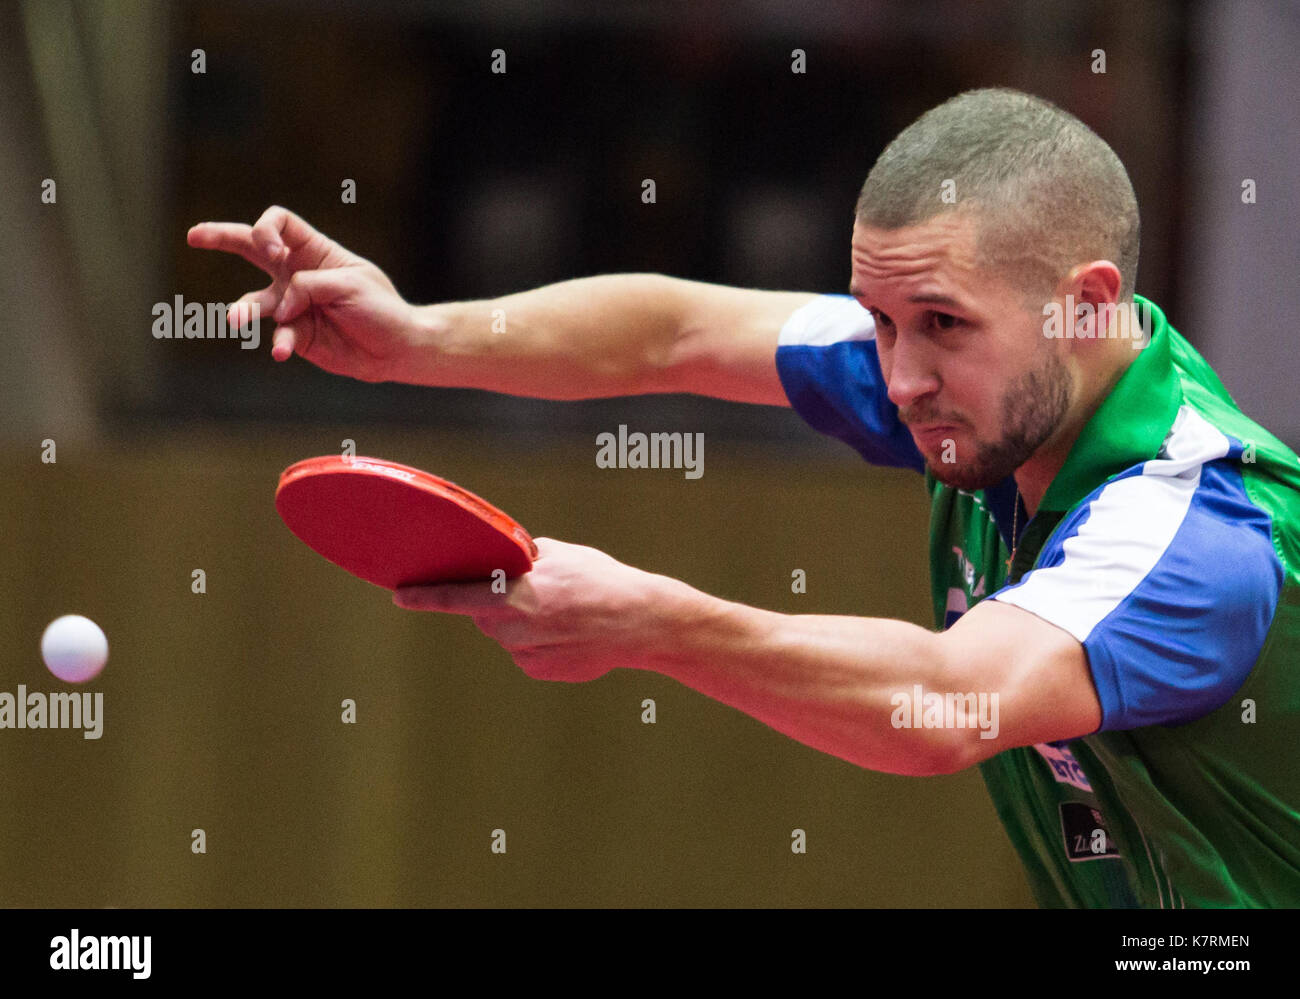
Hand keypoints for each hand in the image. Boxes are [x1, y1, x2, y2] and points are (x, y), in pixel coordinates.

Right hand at [187, 205, 415, 381]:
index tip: (272, 248)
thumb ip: (310, 286)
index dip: (266, 229)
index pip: (279, 223)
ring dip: (243, 310)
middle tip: (194, 235)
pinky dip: (280, 342)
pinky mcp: (295, 335)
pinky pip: (278, 335)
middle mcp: (296, 274)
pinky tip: (283, 350)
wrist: (395, 348)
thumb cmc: (380, 308)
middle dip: (220, 238)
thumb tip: (280, 306)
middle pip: (250, 248)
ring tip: (236, 320)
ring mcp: (292, 306)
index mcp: (313, 250)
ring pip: (254, 302)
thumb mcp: (351, 285)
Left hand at [392, 538, 679, 681]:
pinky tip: (567, 633)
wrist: (641, 622)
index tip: (400, 594)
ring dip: (519, 622)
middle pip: (483, 614)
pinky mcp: (540, 670)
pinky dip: (537, 641)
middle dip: (497, 601)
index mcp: (516, 594)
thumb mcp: (560, 555)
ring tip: (561, 611)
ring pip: (504, 634)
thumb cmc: (601, 579)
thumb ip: (522, 559)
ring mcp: (527, 653)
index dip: (426, 596)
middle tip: (533, 590)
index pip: (458, 596)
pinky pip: (524, 652)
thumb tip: (497, 558)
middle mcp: (516, 627)